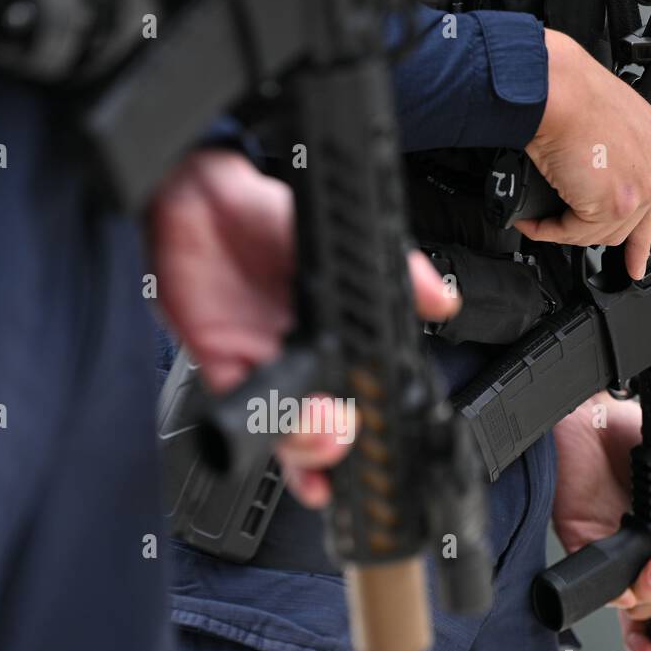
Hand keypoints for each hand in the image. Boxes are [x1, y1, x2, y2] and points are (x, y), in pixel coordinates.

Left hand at [147, 149, 457, 505]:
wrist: (206, 201)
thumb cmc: (272, 222)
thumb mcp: (346, 245)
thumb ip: (399, 272)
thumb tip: (444, 300)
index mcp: (340, 343)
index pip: (367, 401)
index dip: (377, 433)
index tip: (386, 446)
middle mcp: (305, 365)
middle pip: (328, 432)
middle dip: (338, 449)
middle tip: (346, 436)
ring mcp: (266, 370)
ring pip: (287, 434)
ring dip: (304, 449)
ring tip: (319, 438)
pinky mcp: (224, 367)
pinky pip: (242, 410)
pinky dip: (260, 426)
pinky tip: (275, 427)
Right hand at [516, 29, 650, 280]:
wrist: (555, 89)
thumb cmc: (569, 91)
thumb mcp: (603, 122)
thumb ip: (608, 155)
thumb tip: (586, 181)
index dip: (639, 238)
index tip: (635, 261)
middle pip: (625, 225)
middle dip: (589, 233)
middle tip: (559, 230)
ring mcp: (640, 188)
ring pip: (601, 234)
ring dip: (565, 231)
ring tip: (540, 220)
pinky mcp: (614, 204)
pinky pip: (575, 233)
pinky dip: (548, 231)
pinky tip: (534, 222)